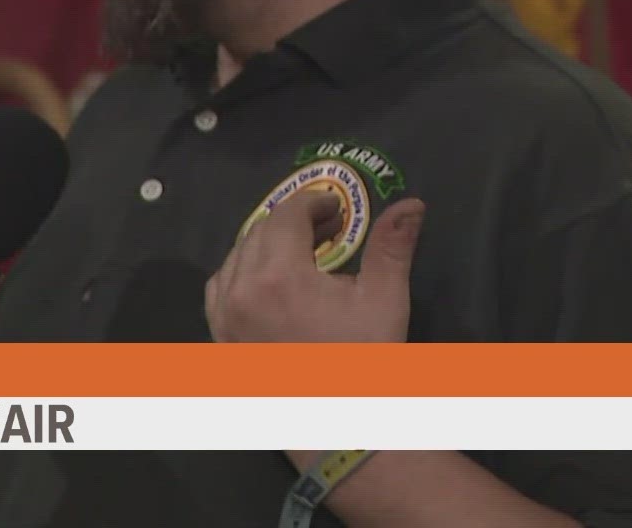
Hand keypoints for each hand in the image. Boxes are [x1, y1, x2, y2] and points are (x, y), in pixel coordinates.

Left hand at [205, 190, 425, 342]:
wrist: (342, 429)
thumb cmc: (365, 363)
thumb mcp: (384, 299)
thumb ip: (391, 245)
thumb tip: (412, 203)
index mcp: (278, 277)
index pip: (288, 215)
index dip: (314, 202)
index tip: (337, 207)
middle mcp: (240, 293)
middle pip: (260, 231)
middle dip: (294, 221)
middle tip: (328, 228)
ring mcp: (224, 319)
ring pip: (235, 257)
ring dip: (266, 244)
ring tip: (300, 252)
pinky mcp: (220, 341)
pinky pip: (219, 290)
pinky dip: (241, 273)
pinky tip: (267, 281)